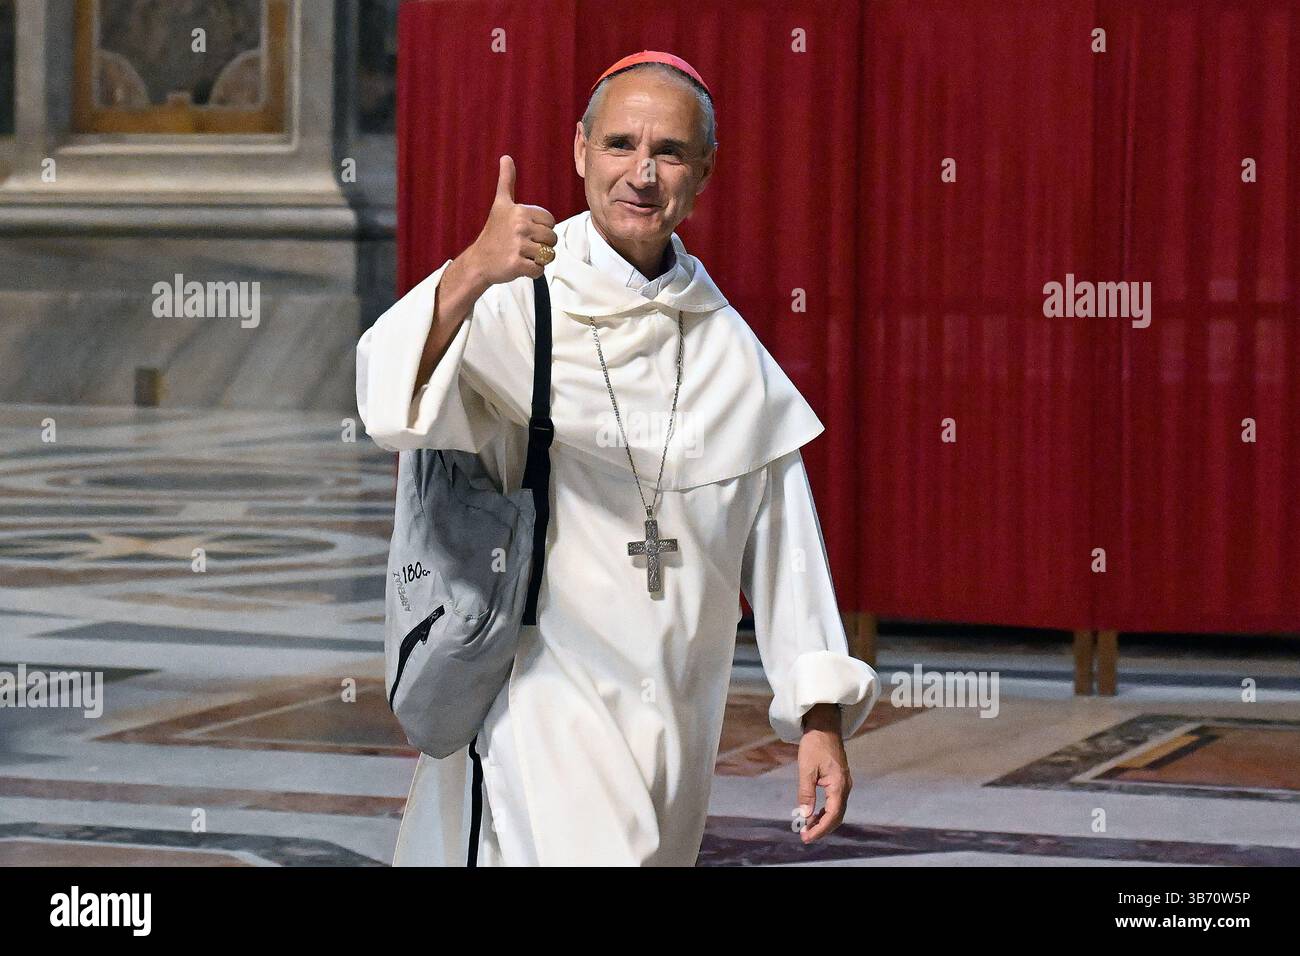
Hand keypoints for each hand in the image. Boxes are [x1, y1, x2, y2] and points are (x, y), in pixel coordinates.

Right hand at [466, 155, 558, 284]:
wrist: (479, 261)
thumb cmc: (494, 232)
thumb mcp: (500, 205)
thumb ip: (506, 181)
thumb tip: (506, 157)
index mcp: (520, 211)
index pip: (551, 222)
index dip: (542, 229)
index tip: (525, 231)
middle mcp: (519, 226)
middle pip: (552, 239)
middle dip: (542, 245)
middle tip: (523, 246)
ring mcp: (517, 246)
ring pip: (548, 255)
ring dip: (539, 259)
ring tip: (522, 255)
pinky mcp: (516, 265)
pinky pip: (539, 270)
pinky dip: (533, 272)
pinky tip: (520, 266)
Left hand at [795, 704, 850, 843]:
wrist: (824, 726)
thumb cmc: (814, 744)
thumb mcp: (806, 768)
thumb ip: (806, 792)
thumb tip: (804, 815)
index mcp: (839, 785)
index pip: (832, 815)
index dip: (820, 828)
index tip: (806, 836)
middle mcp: (845, 786)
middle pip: (837, 816)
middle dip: (822, 828)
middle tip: (805, 836)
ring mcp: (844, 784)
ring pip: (836, 810)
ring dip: (823, 821)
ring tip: (807, 828)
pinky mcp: (840, 781)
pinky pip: (835, 802)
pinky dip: (825, 811)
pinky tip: (814, 814)